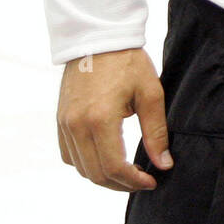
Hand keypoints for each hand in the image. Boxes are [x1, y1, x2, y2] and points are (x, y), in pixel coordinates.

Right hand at [57, 47, 171, 190]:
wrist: (99, 38)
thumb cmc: (128, 62)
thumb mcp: (150, 93)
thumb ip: (156, 132)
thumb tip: (164, 164)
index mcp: (100, 119)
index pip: (114, 167)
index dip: (133, 181)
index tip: (151, 181)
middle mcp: (77, 125)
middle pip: (95, 174)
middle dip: (121, 184)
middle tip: (142, 181)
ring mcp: (65, 124)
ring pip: (81, 168)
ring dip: (103, 177)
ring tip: (127, 173)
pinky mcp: (60, 120)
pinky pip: (68, 155)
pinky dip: (86, 164)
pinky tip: (105, 159)